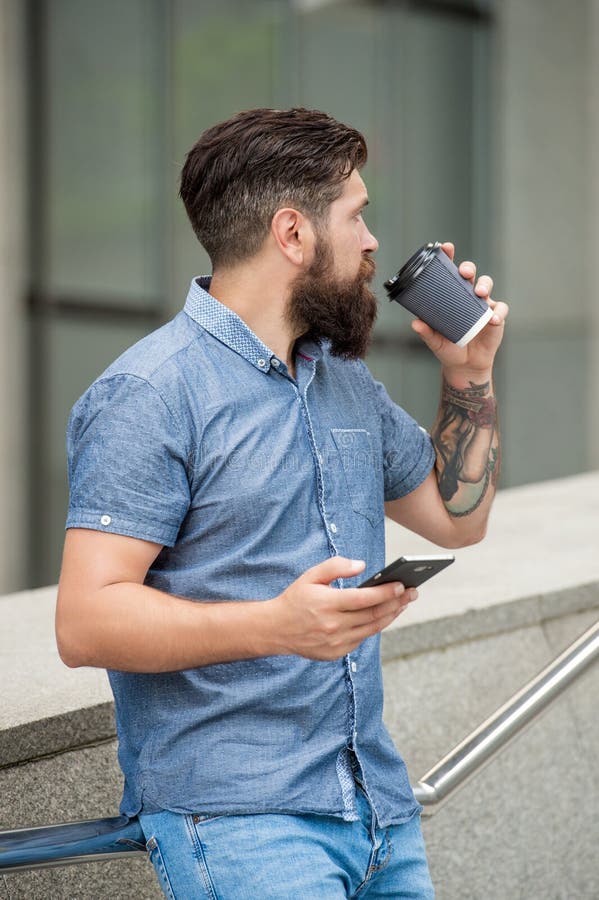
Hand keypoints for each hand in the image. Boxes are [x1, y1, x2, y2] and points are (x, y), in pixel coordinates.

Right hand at [268, 556, 417, 660]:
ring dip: (391, 615)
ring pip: (372, 628)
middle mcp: (333, 625)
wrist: (276, 629)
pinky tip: (384, 615)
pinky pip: (362, 638)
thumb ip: (335, 567)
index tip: (402, 584)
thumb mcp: (310, 576)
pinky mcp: (336, 652)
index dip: (386, 592)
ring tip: (403, 603)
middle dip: (396, 602)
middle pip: (373, 614)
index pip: (364, 598)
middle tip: (412, 592)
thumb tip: (361, 566)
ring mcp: (336, 642)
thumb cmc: (296, 598)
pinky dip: (376, 626)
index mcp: (326, 604)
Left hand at [411, 242, 508, 382]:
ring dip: (485, 286)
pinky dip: (498, 313)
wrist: (466, 365)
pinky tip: (492, 320)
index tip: (446, 247)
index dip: (449, 257)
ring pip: (487, 285)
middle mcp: (467, 295)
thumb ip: (426, 332)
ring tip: (480, 294)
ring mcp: (483, 304)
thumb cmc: (449, 347)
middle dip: (468, 269)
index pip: (449, 272)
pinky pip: (500, 309)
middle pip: (470, 274)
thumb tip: (415, 323)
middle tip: (465, 273)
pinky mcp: (496, 316)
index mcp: (451, 295)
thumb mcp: (435, 341)